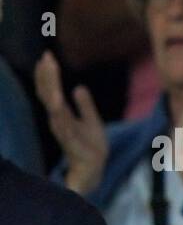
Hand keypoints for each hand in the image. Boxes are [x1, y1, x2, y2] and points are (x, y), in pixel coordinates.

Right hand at [34, 51, 107, 193]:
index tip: (47, 56)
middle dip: (46, 75)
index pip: (51, 90)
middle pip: (48, 94)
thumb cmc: (90, 146)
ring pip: (53, 106)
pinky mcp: (70, 140)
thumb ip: (85, 105)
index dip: (48, 74)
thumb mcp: (92, 121)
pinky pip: (62, 124)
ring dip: (50, 88)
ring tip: (49, 71)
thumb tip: (78, 87)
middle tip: (46, 57)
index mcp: (63, 114)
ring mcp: (63, 130)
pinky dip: (58, 113)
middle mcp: (59, 120)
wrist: (95, 169)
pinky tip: (57, 101)